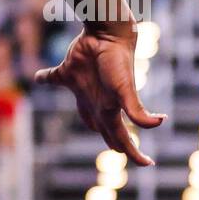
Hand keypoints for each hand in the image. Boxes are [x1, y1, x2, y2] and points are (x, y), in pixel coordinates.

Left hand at [35, 27, 164, 165]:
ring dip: (88, 117)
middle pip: (104, 127)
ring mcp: (83, 87)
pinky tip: (37, 77)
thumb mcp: (126, 90)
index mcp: (107, 109)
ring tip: (93, 124)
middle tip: (117, 148)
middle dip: (112, 139)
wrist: (108, 36)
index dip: (131, 152)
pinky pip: (52, 77)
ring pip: (85, 109)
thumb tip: (160, 122)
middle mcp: (97, 101)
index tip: (147, 163)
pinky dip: (44, 77)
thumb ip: (137, 110)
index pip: (119, 138)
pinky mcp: (68, 71)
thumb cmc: (118, 64)